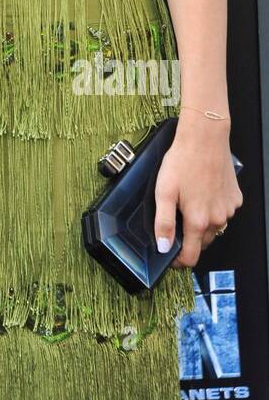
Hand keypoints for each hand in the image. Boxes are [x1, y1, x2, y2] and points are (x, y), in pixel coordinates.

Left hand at [154, 115, 243, 268]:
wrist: (204, 138)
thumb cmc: (183, 161)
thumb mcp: (164, 191)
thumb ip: (163, 222)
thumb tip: (163, 247)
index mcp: (198, 220)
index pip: (191, 256)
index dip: (178, 260)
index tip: (170, 256)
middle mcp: (217, 219)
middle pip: (201, 243)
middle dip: (188, 238)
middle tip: (175, 218)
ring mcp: (229, 209)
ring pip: (213, 228)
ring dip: (201, 223)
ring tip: (188, 201)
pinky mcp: (235, 199)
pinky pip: (223, 212)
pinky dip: (213, 209)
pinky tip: (202, 193)